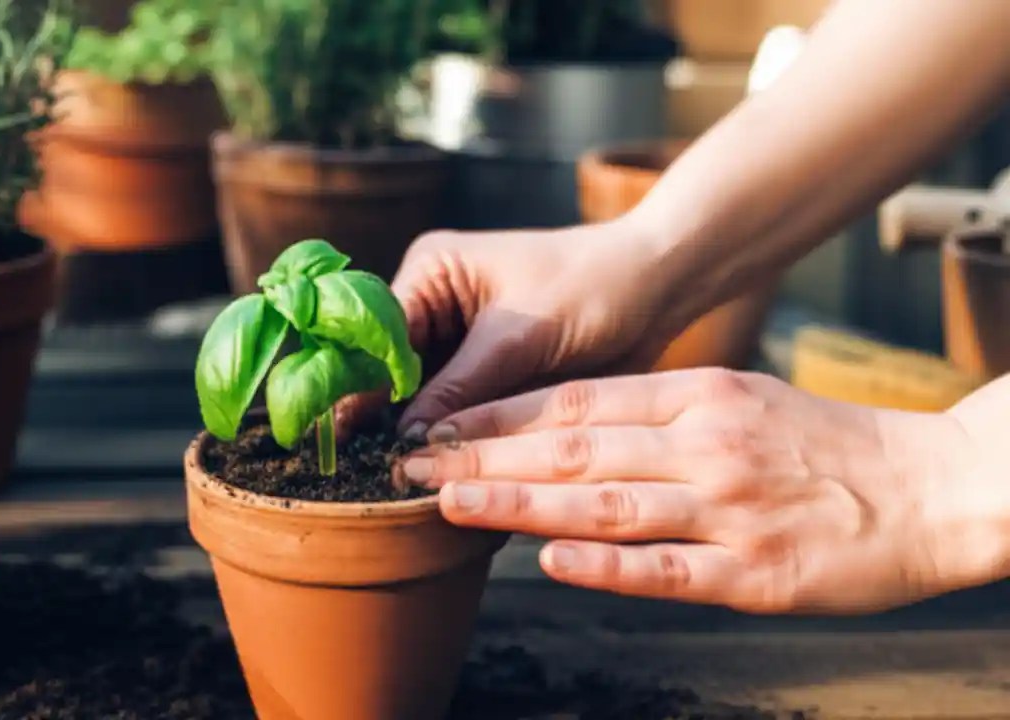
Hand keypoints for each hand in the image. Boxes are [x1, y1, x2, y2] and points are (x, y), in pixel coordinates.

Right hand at [340, 218, 693, 437]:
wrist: (661, 289)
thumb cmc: (593, 286)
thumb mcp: (519, 337)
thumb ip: (461, 389)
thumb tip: (407, 442)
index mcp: (431, 273)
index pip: (376, 334)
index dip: (360, 386)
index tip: (343, 438)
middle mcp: (435, 306)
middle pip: (391, 371)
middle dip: (385, 417)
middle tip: (367, 470)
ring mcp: (461, 343)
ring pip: (422, 398)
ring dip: (418, 435)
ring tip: (399, 480)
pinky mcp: (489, 375)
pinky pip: (459, 412)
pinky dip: (454, 439)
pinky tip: (441, 472)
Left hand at [394, 368, 1004, 613]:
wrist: (930, 487)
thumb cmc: (823, 446)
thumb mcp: (738, 399)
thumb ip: (656, 413)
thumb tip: (567, 431)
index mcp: (696, 396)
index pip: (576, 402)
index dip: (497, 415)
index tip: (435, 423)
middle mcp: (703, 444)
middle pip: (574, 448)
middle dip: (483, 454)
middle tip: (410, 461)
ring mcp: (727, 508)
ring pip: (606, 503)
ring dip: (520, 502)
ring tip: (450, 500)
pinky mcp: (755, 573)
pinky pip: (668, 569)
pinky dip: (607, 565)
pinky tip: (550, 560)